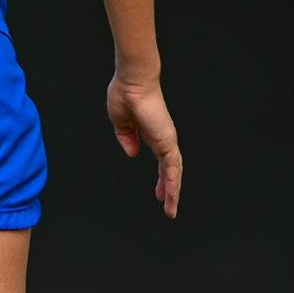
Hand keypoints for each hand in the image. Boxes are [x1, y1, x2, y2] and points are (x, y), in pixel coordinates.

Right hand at [108, 74, 181, 217]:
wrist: (132, 82)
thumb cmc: (125, 94)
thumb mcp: (120, 123)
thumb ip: (126, 138)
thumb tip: (132, 152)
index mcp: (151, 134)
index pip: (160, 161)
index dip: (160, 178)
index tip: (158, 192)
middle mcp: (163, 138)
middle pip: (170, 170)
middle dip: (169, 189)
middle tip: (168, 206)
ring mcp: (167, 140)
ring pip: (173, 172)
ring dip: (173, 191)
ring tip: (171, 210)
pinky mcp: (167, 141)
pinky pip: (172, 166)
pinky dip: (172, 182)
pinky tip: (171, 195)